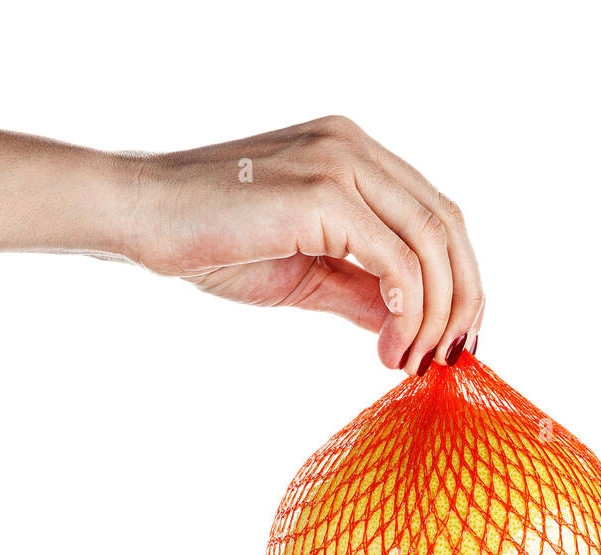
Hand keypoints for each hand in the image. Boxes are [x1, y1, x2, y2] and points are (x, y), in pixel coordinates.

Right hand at [127, 116, 484, 371]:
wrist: (140, 216)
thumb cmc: (209, 240)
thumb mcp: (305, 271)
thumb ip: (362, 289)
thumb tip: (408, 325)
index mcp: (353, 155)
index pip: (434, 214)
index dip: (456, 279)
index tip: (448, 337)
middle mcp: (354, 148)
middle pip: (447, 224)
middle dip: (460, 298)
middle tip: (447, 357)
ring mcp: (340, 163)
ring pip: (430, 241)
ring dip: (435, 313)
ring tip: (412, 361)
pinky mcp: (322, 192)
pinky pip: (394, 257)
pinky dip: (407, 307)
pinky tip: (391, 344)